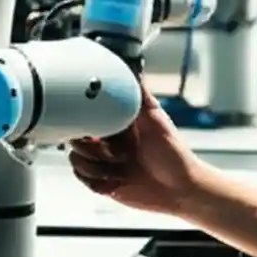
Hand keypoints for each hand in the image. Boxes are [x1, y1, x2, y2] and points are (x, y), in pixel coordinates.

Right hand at [67, 84, 204, 215]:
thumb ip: (140, 95)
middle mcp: (108, 140)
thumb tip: (132, 68)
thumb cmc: (174, 153)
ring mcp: (104, 161)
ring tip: (119, 166)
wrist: (181, 188)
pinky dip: (95, 180)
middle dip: (87, 146)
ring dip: (95, 165)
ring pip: (76, 159)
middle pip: (75, 137)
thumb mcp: (156, 119)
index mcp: (118, 122)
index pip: (87, 114)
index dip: (84, 120)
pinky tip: (115, 180)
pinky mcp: (102, 182)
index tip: (90, 125)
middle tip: (110, 151)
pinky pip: (83, 179)